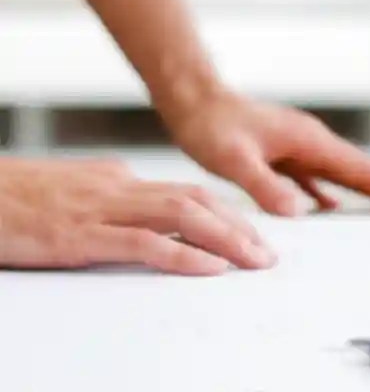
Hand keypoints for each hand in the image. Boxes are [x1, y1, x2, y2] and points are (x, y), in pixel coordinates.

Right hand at [0, 157, 273, 275]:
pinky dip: (182, 255)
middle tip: (267, 253)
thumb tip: (144, 217)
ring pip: (180, 215)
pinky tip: (210, 267)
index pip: (186, 192)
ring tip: (254, 260)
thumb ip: (110, 199)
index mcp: (117, 179)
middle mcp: (117, 188)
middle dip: (238, 226)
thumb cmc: (12, 199)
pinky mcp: (79, 235)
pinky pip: (143, 243)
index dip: (226, 213)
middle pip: (195, 200)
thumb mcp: (71, 192)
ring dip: (226, 238)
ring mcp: (99, 209)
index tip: (253, 234)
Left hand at [166, 91, 369, 215]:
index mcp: (311, 143)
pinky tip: (334, 209)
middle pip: (366, 172)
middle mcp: (315, 143)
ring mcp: (302, 147)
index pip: (363, 172)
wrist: (193, 98)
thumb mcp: (233, 159)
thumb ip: (265, 184)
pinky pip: (320, 178)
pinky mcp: (286, 154)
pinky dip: (337, 193)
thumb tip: (300, 211)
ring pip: (347, 175)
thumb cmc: (210, 126)